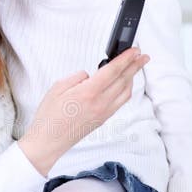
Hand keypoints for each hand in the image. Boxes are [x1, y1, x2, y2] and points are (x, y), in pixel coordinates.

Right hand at [19, 48, 148, 175]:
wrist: (48, 141)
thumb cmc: (49, 116)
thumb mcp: (58, 87)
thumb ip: (78, 77)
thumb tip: (90, 75)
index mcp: (88, 92)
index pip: (113, 70)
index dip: (126, 59)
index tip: (135, 51)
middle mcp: (100, 103)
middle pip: (124, 80)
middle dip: (135, 66)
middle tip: (143, 56)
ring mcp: (103, 113)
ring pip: (126, 92)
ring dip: (132, 78)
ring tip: (134, 68)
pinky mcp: (103, 119)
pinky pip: (120, 102)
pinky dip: (125, 90)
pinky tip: (124, 85)